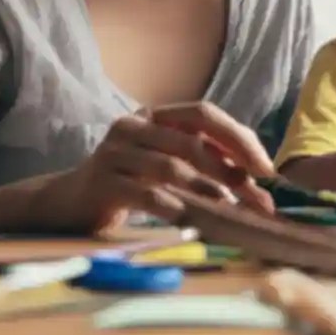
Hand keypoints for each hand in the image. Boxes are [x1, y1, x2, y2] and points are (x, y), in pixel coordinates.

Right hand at [31, 101, 276, 233]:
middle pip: (191, 142)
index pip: (204, 114)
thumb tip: (257, 180)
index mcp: (156, 116)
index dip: (239, 138)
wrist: (68, 203)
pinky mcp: (100, 182)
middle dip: (230, 171)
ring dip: (205, 189)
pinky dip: (170, 206)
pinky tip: (188, 220)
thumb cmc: (129, 183)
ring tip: (228, 208)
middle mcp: (134, 125)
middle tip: (257, 199)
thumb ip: (206, 163)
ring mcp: (113, 152)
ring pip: (170, 167)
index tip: (266, 169)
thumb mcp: (168, 166)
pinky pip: (143, 193)